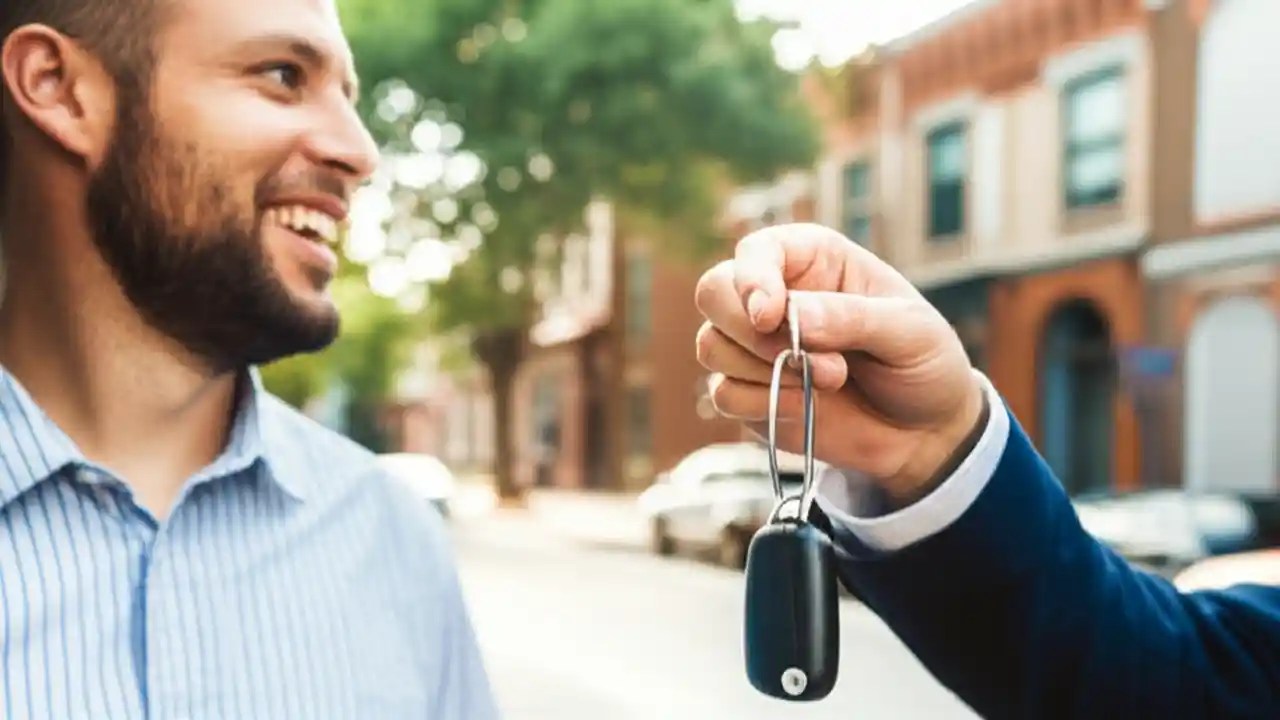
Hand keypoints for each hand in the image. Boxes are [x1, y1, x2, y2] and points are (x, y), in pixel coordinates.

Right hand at [693, 223, 986, 505]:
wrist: (926, 433)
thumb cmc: (924, 364)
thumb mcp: (909, 331)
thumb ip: (851, 317)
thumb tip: (791, 315)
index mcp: (812, 260)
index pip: (755, 252)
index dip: (752, 279)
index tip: (769, 316)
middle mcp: (775, 296)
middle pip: (714, 293)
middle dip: (751, 333)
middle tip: (806, 360)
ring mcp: (756, 347)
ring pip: (712, 346)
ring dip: (765, 372)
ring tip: (831, 382)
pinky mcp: (750, 393)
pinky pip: (723, 394)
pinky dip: (762, 405)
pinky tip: (805, 406)